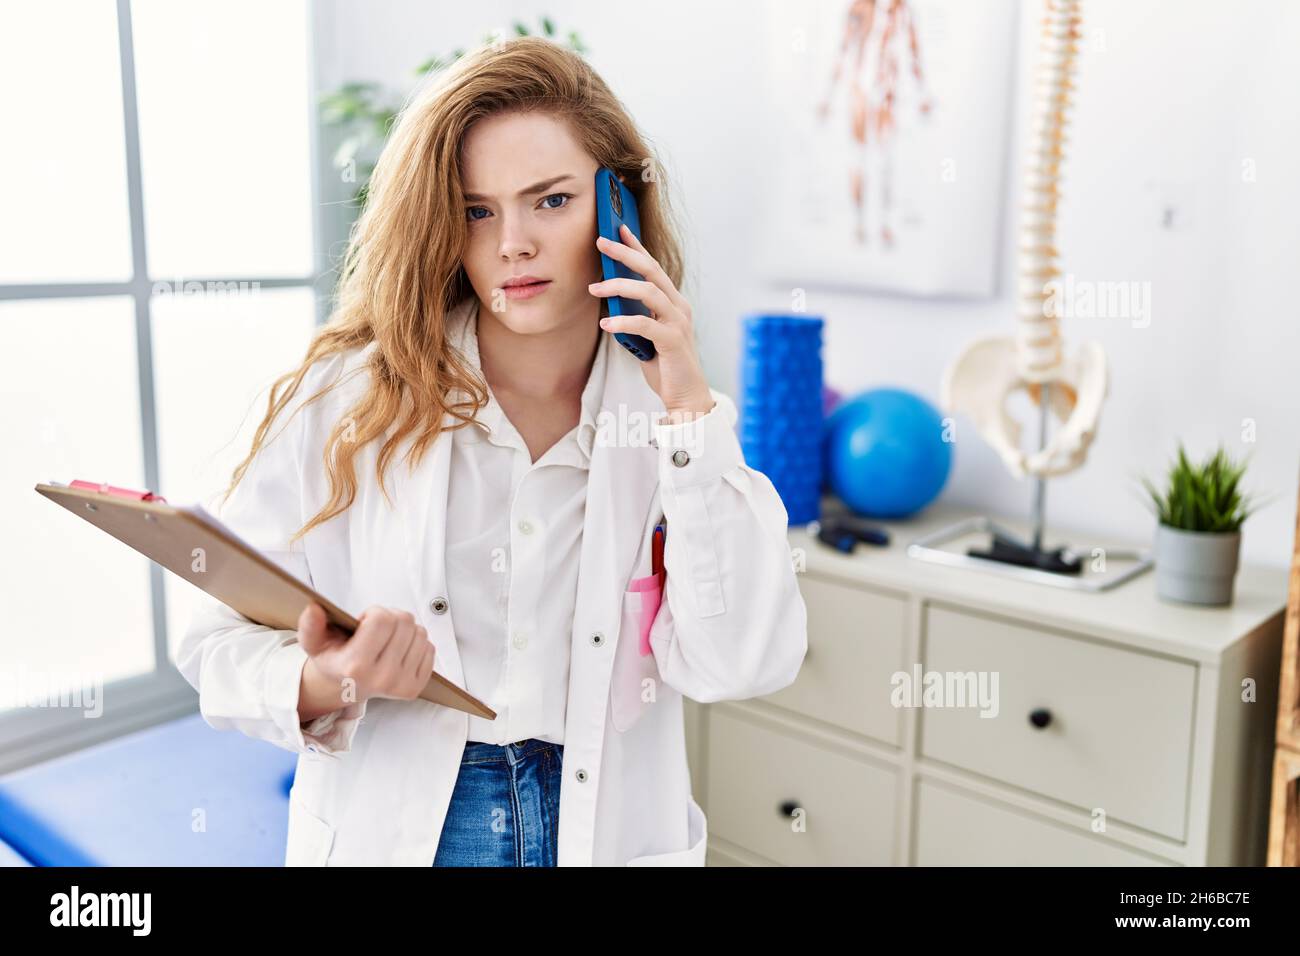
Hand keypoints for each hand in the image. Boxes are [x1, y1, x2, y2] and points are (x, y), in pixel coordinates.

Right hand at [297, 602, 434, 704]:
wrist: (347, 687)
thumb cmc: (335, 658)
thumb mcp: (315, 642)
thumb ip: (311, 625)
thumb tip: (313, 608)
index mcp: (356, 666)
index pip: (383, 619)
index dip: (374, 613)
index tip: (364, 622)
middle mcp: (381, 678)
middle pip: (405, 622)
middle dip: (391, 617)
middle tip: (377, 629)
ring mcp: (401, 685)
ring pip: (420, 632)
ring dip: (405, 630)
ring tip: (387, 640)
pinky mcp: (416, 687)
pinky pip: (430, 647)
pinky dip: (416, 643)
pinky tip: (398, 651)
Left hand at [589, 223, 714, 420]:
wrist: (686, 396)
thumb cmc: (666, 366)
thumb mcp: (647, 335)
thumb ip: (636, 316)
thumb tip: (610, 300)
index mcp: (673, 303)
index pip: (653, 267)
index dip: (636, 246)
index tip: (619, 229)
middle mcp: (679, 307)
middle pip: (651, 270)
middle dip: (625, 254)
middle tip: (601, 243)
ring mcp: (678, 322)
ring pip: (648, 292)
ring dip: (618, 286)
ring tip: (594, 288)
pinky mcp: (673, 341)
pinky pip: (645, 325)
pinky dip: (623, 322)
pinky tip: (606, 324)